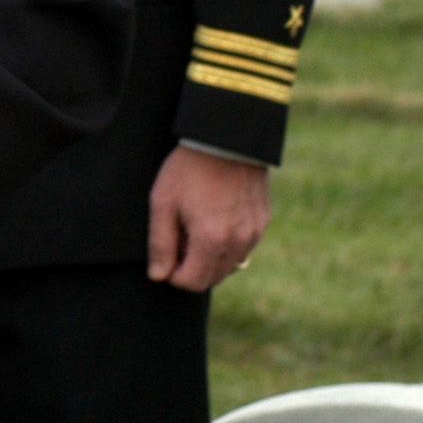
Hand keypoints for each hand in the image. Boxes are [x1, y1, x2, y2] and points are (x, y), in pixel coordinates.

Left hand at [147, 144, 269, 290]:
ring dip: (210, 257)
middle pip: (212, 278)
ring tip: (195, 223)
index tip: (165, 254)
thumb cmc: (188, 169)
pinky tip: (215, 217)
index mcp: (212, 241)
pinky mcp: (263, 222)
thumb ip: (160, 243)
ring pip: (230, 265)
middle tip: (178, 235)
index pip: (193, 283)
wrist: (225, 139)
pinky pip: (244, 247)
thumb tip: (159, 276)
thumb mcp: (163, 202)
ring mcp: (255, 234)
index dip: (173, 274)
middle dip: (191, 267)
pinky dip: (227, 243)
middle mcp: (239, 243)